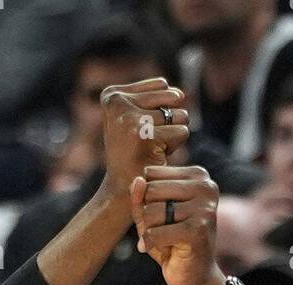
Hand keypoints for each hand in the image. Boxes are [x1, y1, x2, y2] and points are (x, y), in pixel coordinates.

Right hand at [100, 78, 188, 200]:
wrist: (122, 190)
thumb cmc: (132, 154)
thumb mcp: (132, 118)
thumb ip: (152, 97)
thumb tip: (180, 94)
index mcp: (111, 95)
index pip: (162, 85)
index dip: (161, 110)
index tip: (141, 130)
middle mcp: (117, 103)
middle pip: (172, 97)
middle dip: (169, 121)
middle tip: (149, 141)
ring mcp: (130, 118)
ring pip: (179, 114)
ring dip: (173, 134)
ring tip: (152, 148)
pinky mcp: (145, 135)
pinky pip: (181, 131)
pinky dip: (176, 146)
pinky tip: (157, 156)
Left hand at [131, 164, 221, 284]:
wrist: (196, 277)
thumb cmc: (172, 242)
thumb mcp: (150, 215)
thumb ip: (140, 196)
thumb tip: (137, 181)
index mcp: (198, 175)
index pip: (151, 174)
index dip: (147, 198)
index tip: (164, 215)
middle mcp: (205, 187)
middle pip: (150, 190)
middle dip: (148, 215)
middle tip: (164, 230)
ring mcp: (204, 208)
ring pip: (151, 211)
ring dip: (151, 231)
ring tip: (167, 240)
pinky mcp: (198, 230)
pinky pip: (155, 232)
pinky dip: (151, 245)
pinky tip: (165, 252)